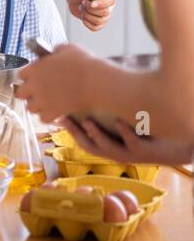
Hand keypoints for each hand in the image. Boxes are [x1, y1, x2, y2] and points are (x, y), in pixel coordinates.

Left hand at [15, 41, 101, 123]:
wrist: (95, 81)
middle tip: (39, 93)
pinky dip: (48, 117)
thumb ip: (55, 51)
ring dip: (38, 106)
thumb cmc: (83, 63)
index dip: (28, 77)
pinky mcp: (52, 112)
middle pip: (20, 93)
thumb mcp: (67, 49)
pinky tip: (56, 112)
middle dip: (28, 93)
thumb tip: (54, 52)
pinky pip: (43, 119)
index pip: (21, 75)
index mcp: (35, 68)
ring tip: (48, 103)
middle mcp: (34, 85)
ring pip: (30, 108)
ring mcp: (42, 99)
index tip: (35, 79)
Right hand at [63, 116, 193, 166]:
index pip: (84, 141)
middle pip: (91, 147)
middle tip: (64, 119)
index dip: (70, 130)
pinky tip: (119, 122)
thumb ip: (113, 111)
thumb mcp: (131, 122)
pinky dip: (124, 133)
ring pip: (108, 149)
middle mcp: (119, 154)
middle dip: (76, 133)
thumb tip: (97, 86)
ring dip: (97, 135)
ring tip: (88, 122)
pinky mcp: (146, 152)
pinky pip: (133, 143)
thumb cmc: (155, 132)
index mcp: (113, 146)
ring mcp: (132, 154)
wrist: (181, 145)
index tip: (59, 116)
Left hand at [64, 0, 115, 30]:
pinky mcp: (97, 23)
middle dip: (90, 8)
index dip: (101, 4)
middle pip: (105, 13)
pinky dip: (87, 23)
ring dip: (86, 14)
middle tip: (82, 2)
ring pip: (99, 21)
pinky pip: (95, 28)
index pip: (111, 2)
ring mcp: (104, 16)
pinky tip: (82, 16)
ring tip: (81, 7)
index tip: (91, 3)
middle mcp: (109, 7)